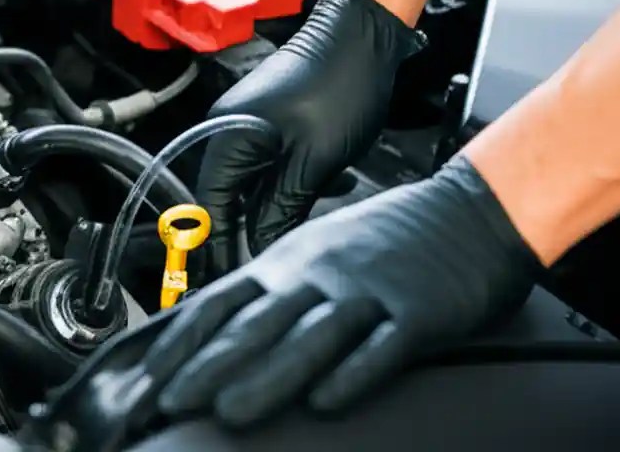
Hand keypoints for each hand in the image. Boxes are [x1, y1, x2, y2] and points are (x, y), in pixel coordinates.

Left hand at [144, 157, 539, 426]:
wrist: (470, 208)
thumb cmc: (387, 237)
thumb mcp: (315, 250)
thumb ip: (267, 288)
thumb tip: (210, 326)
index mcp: (288, 261)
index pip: (221, 302)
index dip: (183, 341)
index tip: (149, 378)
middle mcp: (318, 274)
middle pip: (257, 324)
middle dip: (209, 365)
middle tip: (171, 402)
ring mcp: (368, 291)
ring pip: (309, 337)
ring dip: (268, 376)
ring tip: (230, 411)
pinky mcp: (418, 313)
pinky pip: (382, 346)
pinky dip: (353, 373)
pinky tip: (328, 401)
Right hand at [197, 0, 422, 266]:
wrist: (365, 34)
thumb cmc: (340, 83)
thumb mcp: (313, 163)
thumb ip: (280, 211)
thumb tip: (261, 249)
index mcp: (226, 138)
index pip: (210, 211)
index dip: (220, 249)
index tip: (230, 278)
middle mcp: (228, 128)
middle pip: (228, 200)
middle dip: (254, 230)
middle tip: (277, 262)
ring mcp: (249, 123)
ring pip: (254, 184)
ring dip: (280, 206)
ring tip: (311, 218)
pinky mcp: (272, 120)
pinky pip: (271, 164)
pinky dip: (292, 183)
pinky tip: (326, 185)